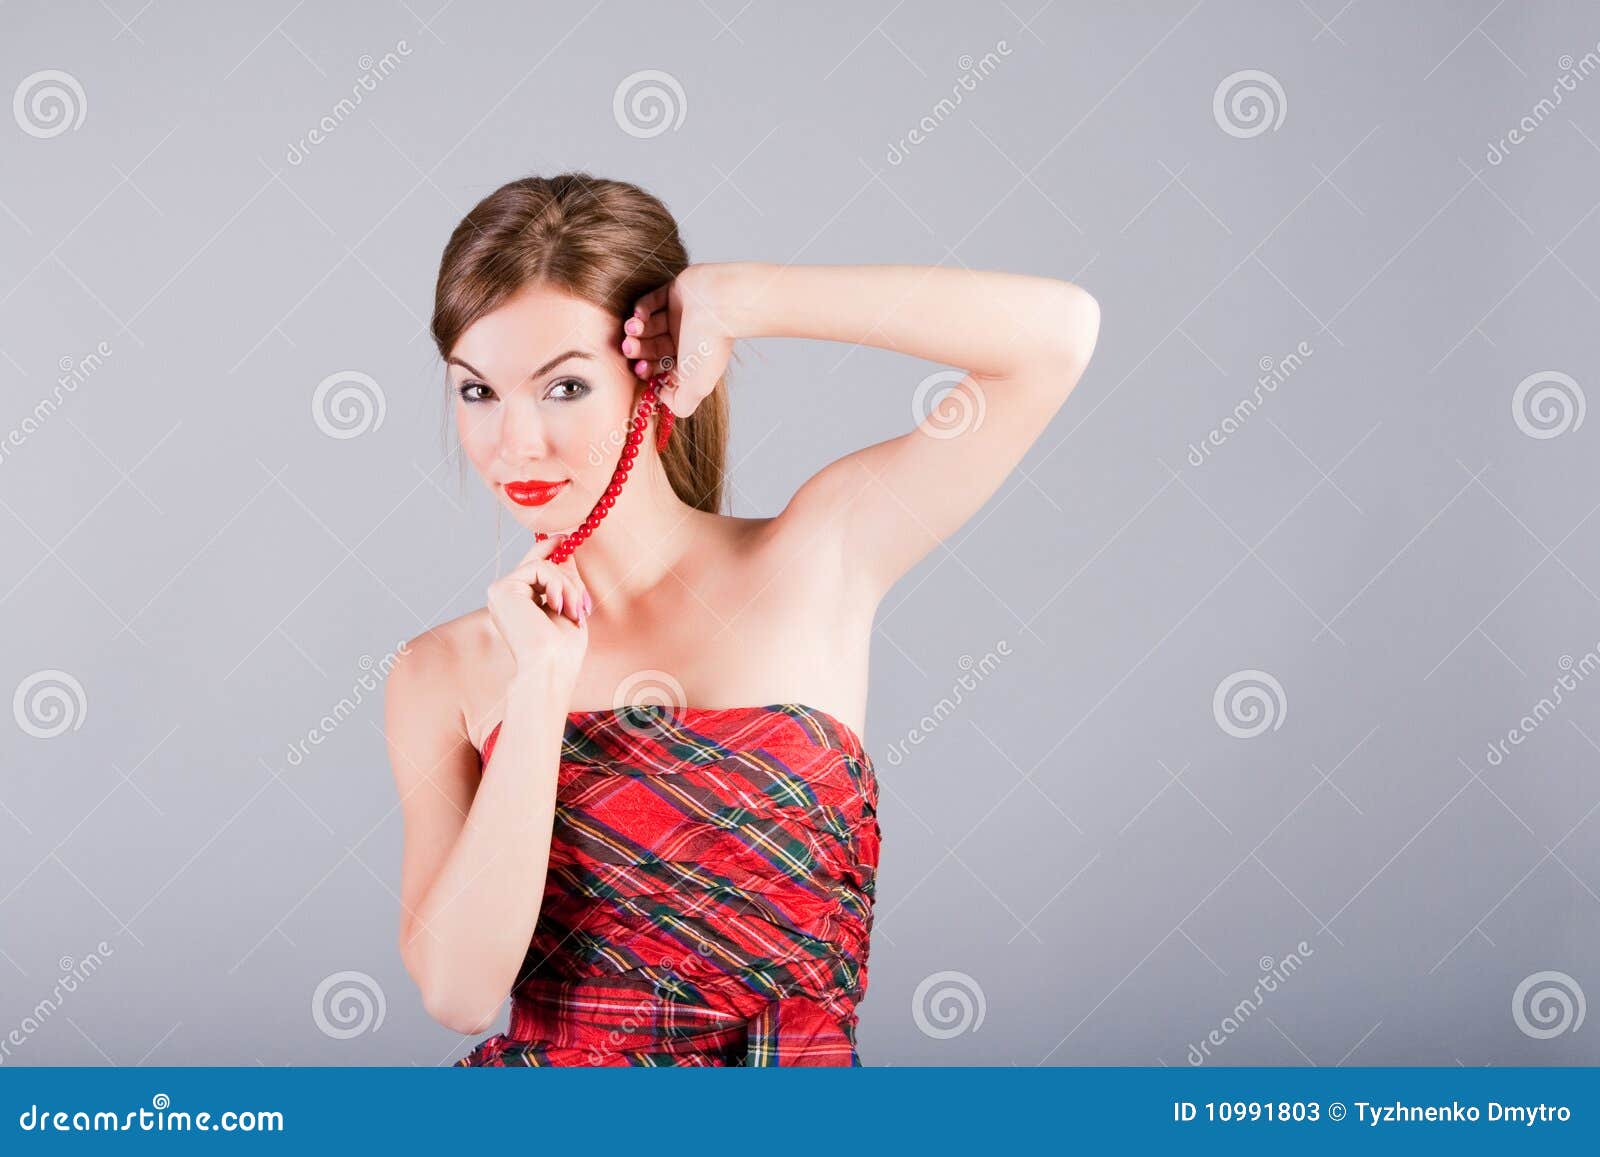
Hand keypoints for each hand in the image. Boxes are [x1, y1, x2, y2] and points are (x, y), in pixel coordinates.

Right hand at [485, 534, 590, 685]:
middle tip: (582, 600)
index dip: (548, 549)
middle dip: (568, 577)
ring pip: (542, 565)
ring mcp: (500, 592)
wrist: (550, 667)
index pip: (532, 568)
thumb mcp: (569, 606)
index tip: (566, 538)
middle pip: (538, 563)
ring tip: (575, 611)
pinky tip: (560, 607)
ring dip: (568, 586)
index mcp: (518, 604)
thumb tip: (564, 548)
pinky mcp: (501, 589)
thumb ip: (563, 578)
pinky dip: (557, 583)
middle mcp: (505, 597)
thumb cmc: (562, 650)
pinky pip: (538, 567)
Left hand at [620, 264, 733, 417]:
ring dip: (635, 329)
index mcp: (689, 361)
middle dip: (637, 350)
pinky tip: (640, 314)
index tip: (641, 368)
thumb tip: (660, 397)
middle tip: (630, 347)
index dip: (646, 371)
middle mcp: (683, 340)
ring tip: (634, 328)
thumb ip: (680, 404)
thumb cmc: (710, 345)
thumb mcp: (696, 386)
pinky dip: (641, 309)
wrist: (721, 305)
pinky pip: (649, 303)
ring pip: (647, 327)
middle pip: (649, 348)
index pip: (659, 369)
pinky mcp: (673, 294)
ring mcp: (678, 316)